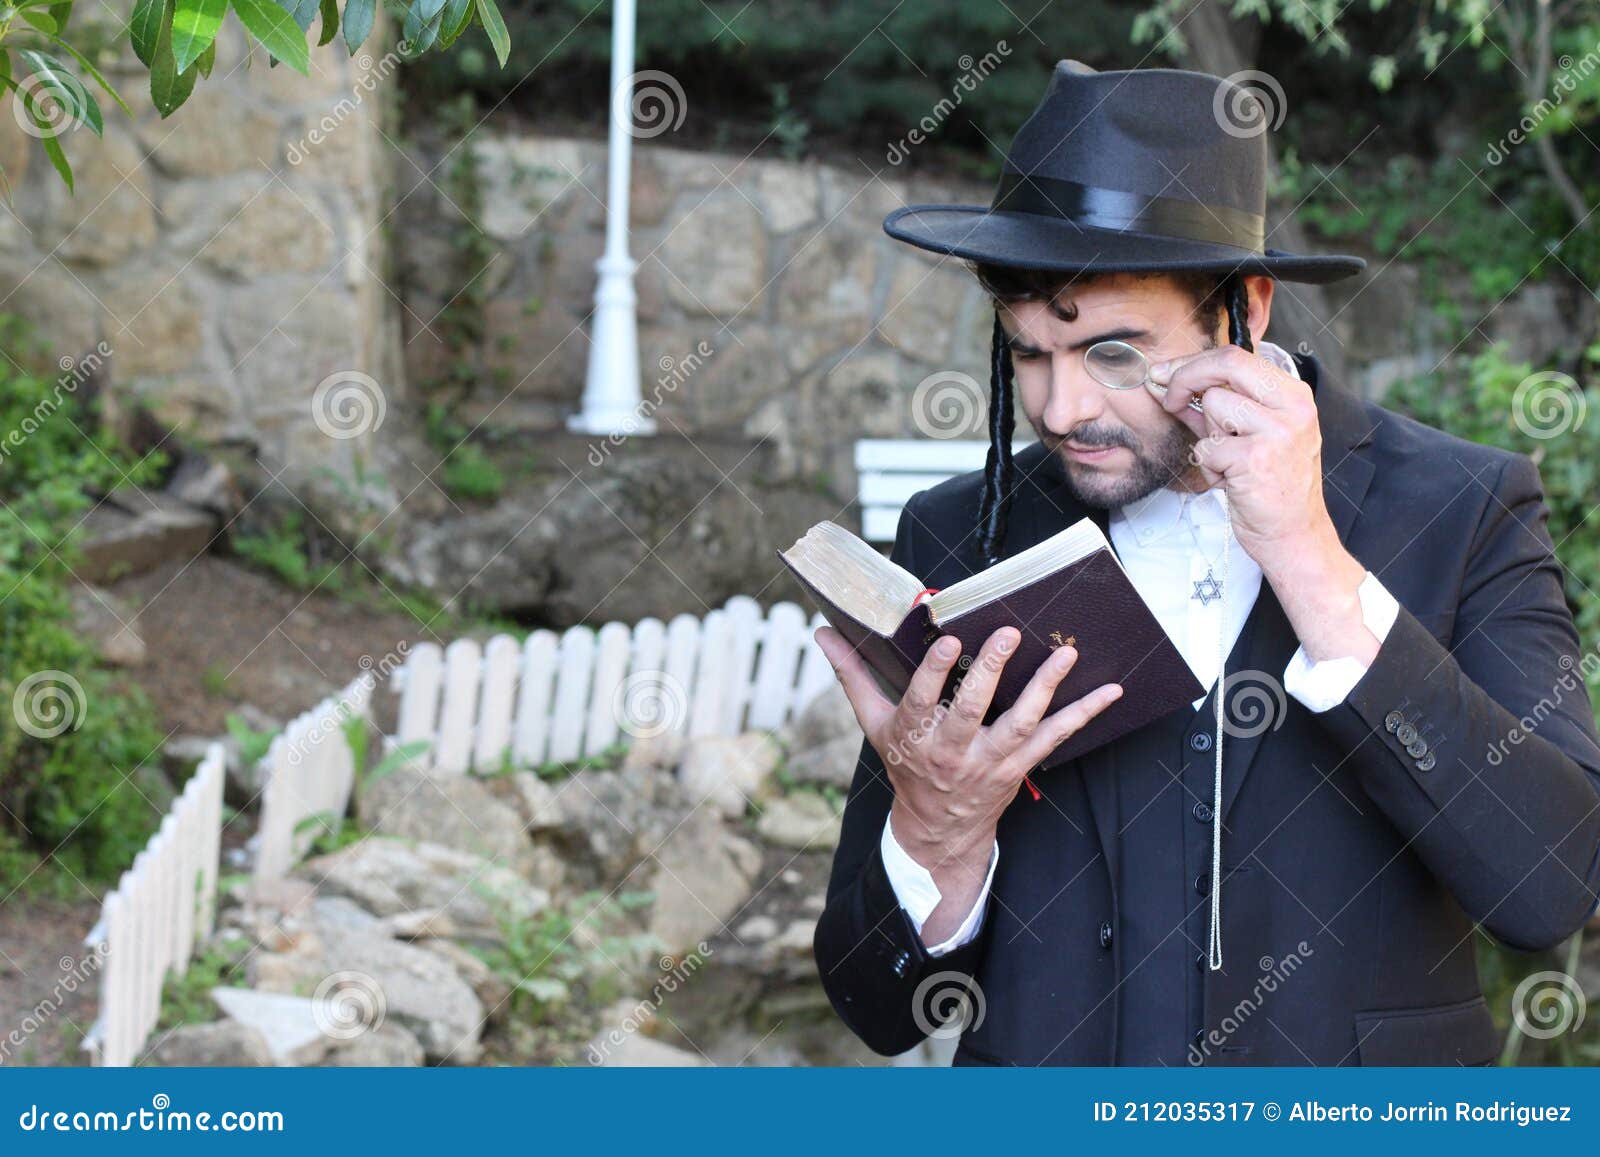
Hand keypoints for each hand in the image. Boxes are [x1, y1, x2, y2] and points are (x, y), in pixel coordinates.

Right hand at [816, 623, 1121, 936]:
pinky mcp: (1020, 765)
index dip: (936, 671)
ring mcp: (991, 759)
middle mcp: (954, 749)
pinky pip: (1056, 738)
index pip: (922, 699)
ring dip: (1046, 687)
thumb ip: (853, 675)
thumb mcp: (874, 723)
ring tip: (1066, 654)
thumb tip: (822, 633)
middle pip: (973, 709)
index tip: (949, 641)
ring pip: (1021, 722)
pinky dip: (1084, 714)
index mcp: (915, 734)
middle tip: (1009, 635)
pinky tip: (1110, 692)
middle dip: (992, 672)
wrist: (938, 828)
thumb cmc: (906, 765)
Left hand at [1148, 345, 1378, 665]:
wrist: (1294, 536)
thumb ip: (1213, 408)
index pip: (1237, 356)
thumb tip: (1165, 382)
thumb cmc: (1271, 488)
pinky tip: (1230, 481)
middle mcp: (1293, 407)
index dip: (1193, 362)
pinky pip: (1207, 447)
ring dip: (1207, 437)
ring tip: (1228, 461)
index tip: (1165, 374)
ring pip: (1212, 406)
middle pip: (1225, 365)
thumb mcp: (1249, 437)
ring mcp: (1278, 432)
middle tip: (1167, 398)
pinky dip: (1209, 466)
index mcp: (1294, 395)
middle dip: (1185, 378)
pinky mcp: (1257, 459)